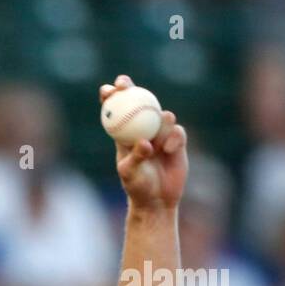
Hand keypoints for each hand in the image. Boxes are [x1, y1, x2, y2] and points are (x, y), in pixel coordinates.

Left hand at [100, 75, 187, 210]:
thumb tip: (143, 142)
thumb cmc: (138, 187)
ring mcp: (160, 135)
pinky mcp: (177, 142)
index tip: (107, 89)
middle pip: (138, 104)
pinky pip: (177, 132)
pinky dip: (173, 137)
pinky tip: (168, 149)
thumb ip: (136, 157)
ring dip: (160, 117)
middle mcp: (142, 131)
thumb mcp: (131, 173)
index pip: (117, 112)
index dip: (111, 98)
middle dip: (131, 89)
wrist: (157, 200)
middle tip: (125, 84)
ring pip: (162, 116)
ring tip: (162, 121)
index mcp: (124, 136)